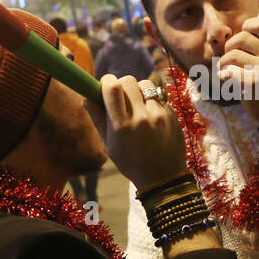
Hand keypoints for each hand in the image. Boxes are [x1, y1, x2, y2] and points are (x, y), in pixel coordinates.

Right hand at [82, 75, 186, 191]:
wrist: (163, 177)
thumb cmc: (131, 163)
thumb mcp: (110, 146)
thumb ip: (99, 120)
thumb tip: (85, 99)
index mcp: (122, 126)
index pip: (112, 88)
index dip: (106, 81)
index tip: (104, 84)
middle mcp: (141, 117)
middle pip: (128, 81)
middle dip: (121, 84)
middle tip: (120, 96)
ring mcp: (159, 115)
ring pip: (146, 84)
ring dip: (138, 89)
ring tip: (136, 103)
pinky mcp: (172, 115)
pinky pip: (160, 95)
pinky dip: (151, 99)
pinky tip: (149, 113)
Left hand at [218, 17, 258, 123]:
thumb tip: (243, 24)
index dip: (247, 26)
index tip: (243, 40)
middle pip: (241, 36)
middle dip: (229, 47)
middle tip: (231, 59)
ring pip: (232, 53)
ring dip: (223, 63)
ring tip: (228, 71)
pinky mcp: (254, 83)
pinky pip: (229, 70)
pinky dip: (224, 75)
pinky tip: (228, 81)